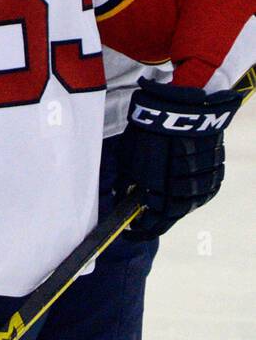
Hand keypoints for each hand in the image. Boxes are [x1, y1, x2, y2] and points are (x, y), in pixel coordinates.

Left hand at [119, 79, 243, 239]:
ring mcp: (204, 183)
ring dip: (175, 204)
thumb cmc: (148, 133)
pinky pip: (205, 190)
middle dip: (158, 217)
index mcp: (161, 192)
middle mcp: (185, 191)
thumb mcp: (129, 161)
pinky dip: (192, 192)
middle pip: (174, 215)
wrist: (179, 109)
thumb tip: (124, 199)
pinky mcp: (217, 172)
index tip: (132, 230)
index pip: (155, 223)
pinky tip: (181, 187)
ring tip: (162, 199)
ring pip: (190, 203)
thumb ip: (128, 184)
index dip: (143, 229)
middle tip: (146, 216)